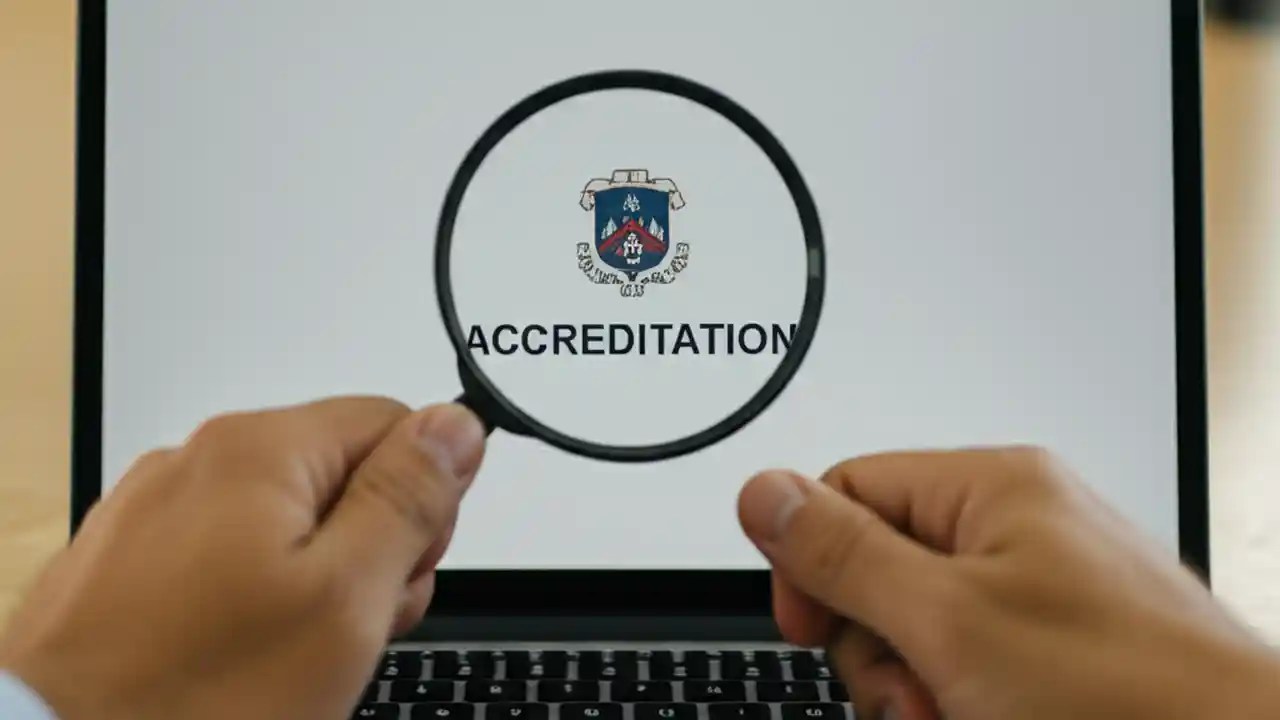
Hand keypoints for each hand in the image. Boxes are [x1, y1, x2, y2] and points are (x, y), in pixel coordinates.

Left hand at [0, 397, 485, 719]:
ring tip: (291, 656)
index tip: (401, 572)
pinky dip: (256, 599)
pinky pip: (230, 555)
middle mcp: (202, 460)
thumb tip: (456, 423)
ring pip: (288, 522)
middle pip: (343, 475)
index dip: (422, 505)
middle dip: (369, 551)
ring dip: (316, 583)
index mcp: (261, 449)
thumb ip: (409, 497)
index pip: (399, 426)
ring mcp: (158, 509)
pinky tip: (243, 656)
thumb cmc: (198, 697)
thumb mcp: (346, 597)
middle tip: (345, 629)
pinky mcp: (133, 558)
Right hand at [738, 447, 1279, 719]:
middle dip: (878, 648)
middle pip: (878, 568)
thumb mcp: (951, 621)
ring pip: (919, 626)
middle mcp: (1016, 526)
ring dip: (917, 687)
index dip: (813, 564)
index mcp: (991, 488)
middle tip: (917, 694)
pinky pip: (969, 659)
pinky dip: (961, 700)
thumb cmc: (1128, 692)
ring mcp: (1039, 587)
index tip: (811, 630)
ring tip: (959, 719)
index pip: (848, 491)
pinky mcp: (1055, 643)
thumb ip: (844, 555)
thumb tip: (761, 494)